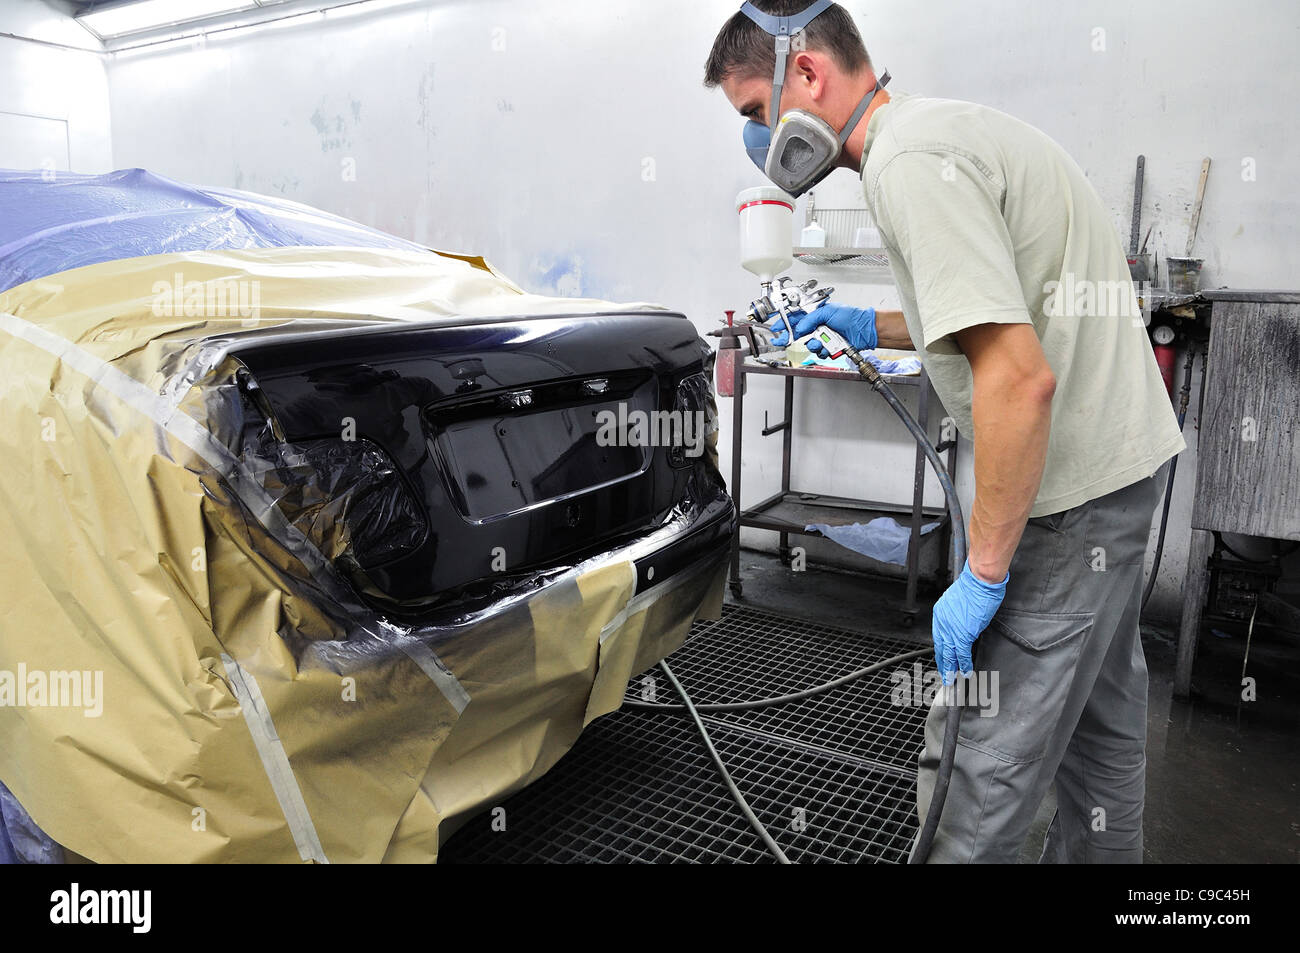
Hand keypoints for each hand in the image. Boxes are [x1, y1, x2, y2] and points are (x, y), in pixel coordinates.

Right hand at [769, 301, 877, 353]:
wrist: (864, 330)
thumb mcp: (828, 311)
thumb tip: (799, 328)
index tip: (777, 328)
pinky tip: (829, 347)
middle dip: (792, 338)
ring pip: (809, 345)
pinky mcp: (829, 347)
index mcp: (816, 315)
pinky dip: (824, 351)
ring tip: (821, 342)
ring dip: (813, 345)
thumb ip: (810, 319)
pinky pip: (820, 352)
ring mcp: (824, 337)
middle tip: (783, 340)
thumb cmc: (851, 317)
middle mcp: (818, 326)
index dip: (785, 323)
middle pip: (799, 334)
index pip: (796, 318)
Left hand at [931, 559, 1007, 684]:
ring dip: (950, 669)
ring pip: (949, 653)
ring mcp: (952, 629)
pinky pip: (962, 653)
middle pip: (941, 647)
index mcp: (940, 614)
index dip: (941, 650)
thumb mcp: (959, 602)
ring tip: (951, 679)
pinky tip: (965, 671)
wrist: (979, 582)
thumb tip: (962, 625)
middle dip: (943, 663)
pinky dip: (964, 664)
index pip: (939, 637)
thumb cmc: (974, 587)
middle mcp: (942, 622)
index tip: (943, 658)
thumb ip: (957, 615)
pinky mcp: (963, 634)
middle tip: (944, 675)